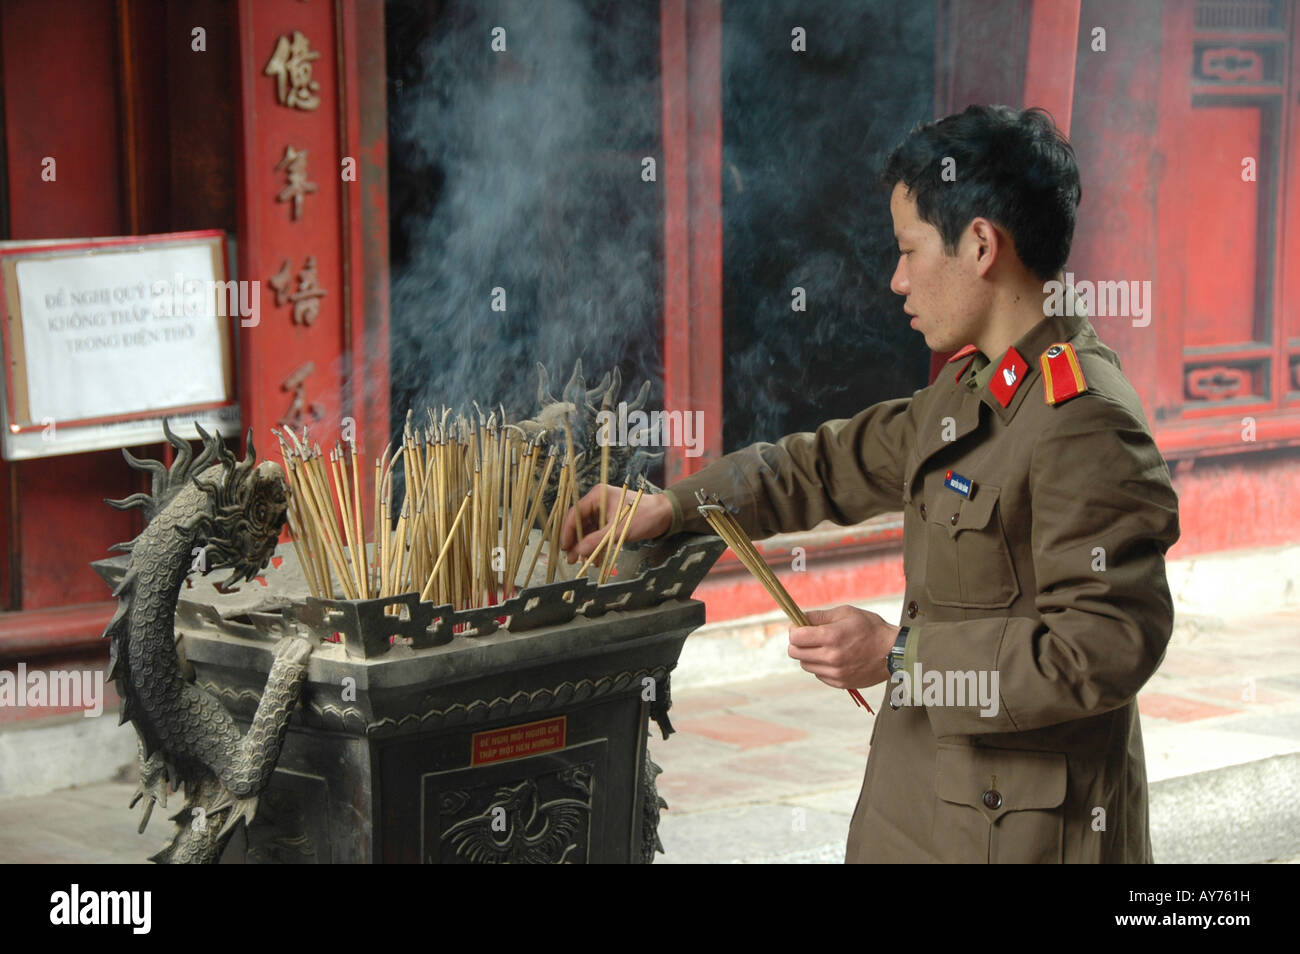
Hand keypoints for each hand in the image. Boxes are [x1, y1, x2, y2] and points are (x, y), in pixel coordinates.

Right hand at [559, 485, 673, 562]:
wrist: (665, 515)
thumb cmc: (644, 515)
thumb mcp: (619, 530)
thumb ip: (597, 540)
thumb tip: (579, 551)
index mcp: (597, 496)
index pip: (575, 514)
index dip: (568, 532)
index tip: (565, 547)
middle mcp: (597, 502)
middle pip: (579, 523)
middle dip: (576, 542)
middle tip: (571, 559)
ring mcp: (603, 511)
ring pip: (588, 531)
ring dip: (585, 546)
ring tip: (581, 562)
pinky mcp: (610, 520)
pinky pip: (597, 534)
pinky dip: (595, 546)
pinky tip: (594, 559)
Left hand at [788, 605, 897, 689]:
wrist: (893, 652)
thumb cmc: (871, 628)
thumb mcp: (845, 613)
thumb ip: (819, 616)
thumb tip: (799, 618)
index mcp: (831, 637)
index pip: (795, 637)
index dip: (794, 630)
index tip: (800, 627)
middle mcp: (831, 657)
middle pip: (795, 653)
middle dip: (798, 643)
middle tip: (808, 637)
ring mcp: (835, 672)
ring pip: (805, 665)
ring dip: (809, 655)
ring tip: (824, 647)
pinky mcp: (840, 683)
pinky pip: (818, 675)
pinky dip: (821, 666)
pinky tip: (834, 658)